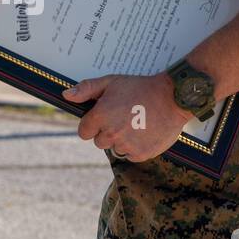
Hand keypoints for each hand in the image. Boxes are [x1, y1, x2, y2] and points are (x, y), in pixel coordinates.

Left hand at [63, 73, 193, 162]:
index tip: (104, 118)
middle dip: (107, 132)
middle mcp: (111, 133)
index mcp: (100, 116)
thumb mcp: (112, 82)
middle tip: (124, 118)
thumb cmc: (140, 87)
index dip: (92, 125)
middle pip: (99, 141)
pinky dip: (136, 147)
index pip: (84, 132)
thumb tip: (66, 96)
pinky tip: (145, 132)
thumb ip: (86, 89)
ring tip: (137, 123)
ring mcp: (126, 145)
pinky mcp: (141, 154)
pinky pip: (131, 155)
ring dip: (122, 140)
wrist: (173, 97)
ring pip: (116, 149)